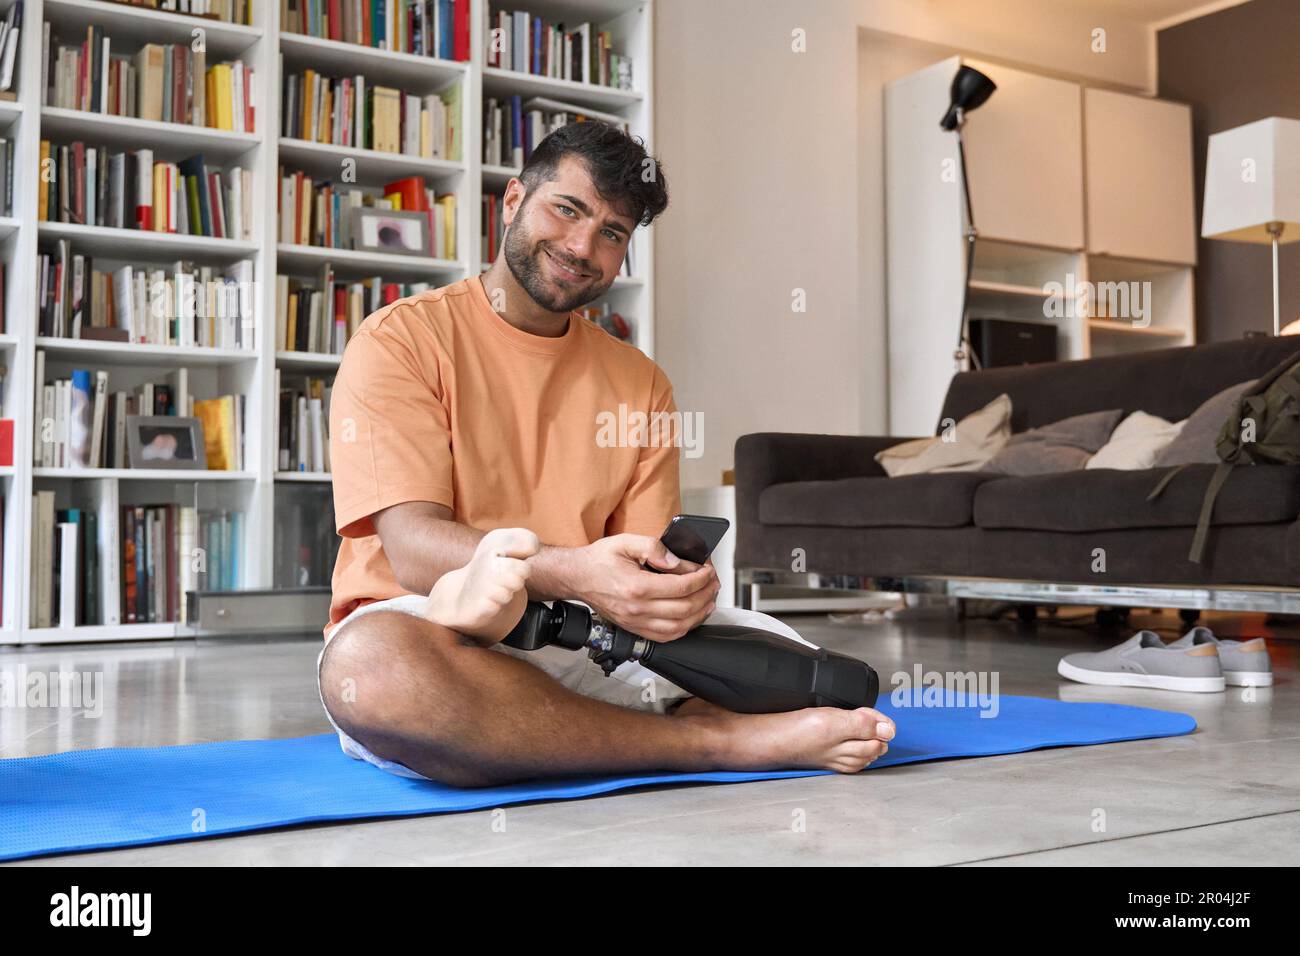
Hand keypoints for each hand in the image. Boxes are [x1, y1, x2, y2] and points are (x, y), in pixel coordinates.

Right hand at [574, 534, 719, 640]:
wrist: (577, 577)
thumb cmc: (599, 560)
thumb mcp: (624, 542)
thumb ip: (653, 547)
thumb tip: (676, 561)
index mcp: (636, 586)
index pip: (680, 586)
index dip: (701, 578)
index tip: (708, 570)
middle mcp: (637, 609)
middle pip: (684, 608)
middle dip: (705, 595)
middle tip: (713, 583)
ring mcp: (635, 622)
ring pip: (678, 627)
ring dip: (699, 614)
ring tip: (708, 600)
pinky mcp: (634, 628)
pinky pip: (665, 637)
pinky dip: (684, 629)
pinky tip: (692, 617)